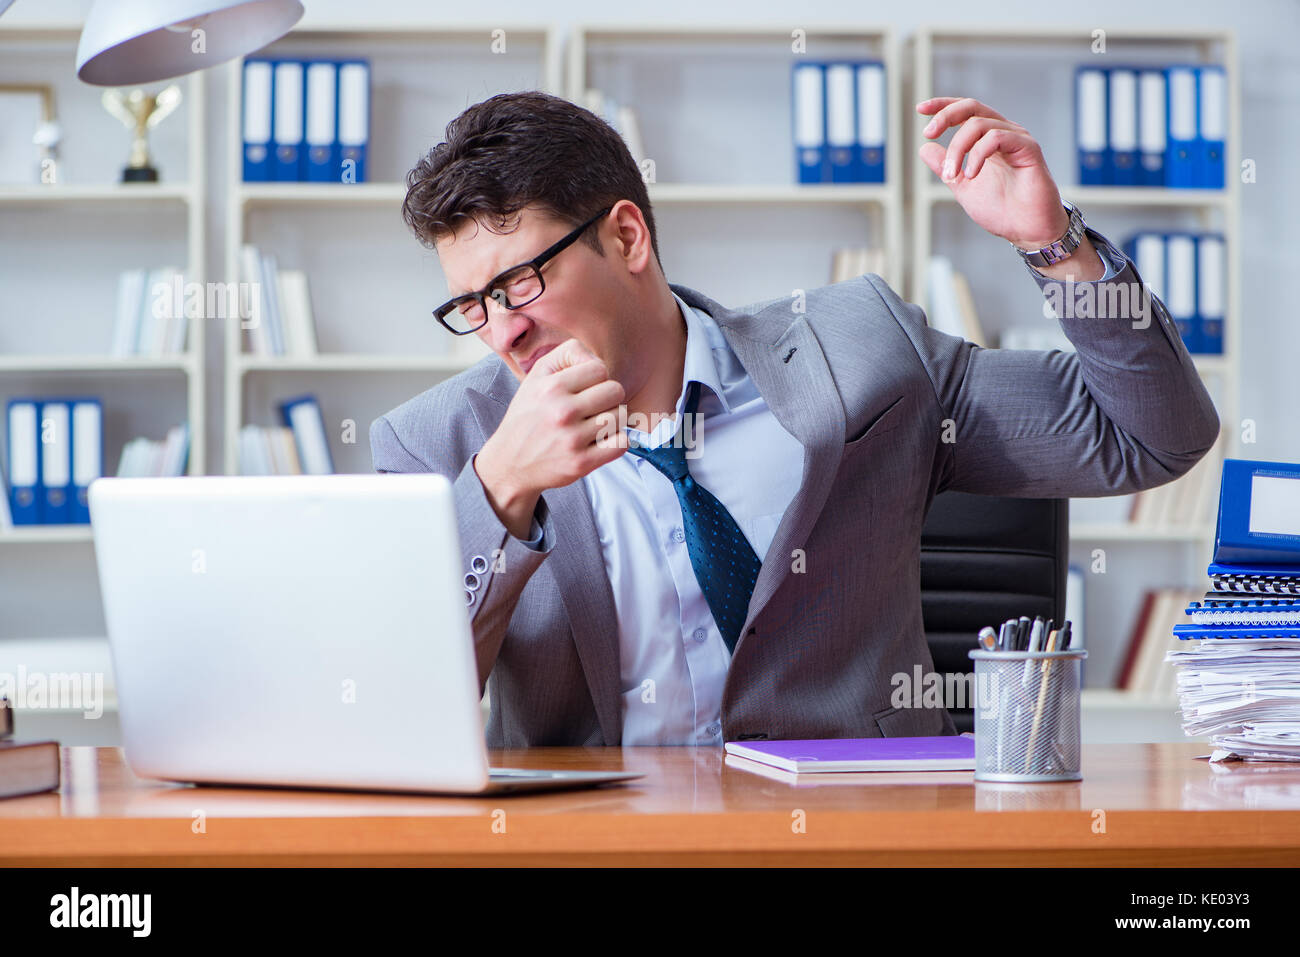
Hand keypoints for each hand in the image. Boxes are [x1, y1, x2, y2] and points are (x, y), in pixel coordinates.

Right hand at [474, 338, 626, 536]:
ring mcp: (572, 439)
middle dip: (608, 397)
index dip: (597, 377)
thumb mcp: (535, 377)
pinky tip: (602, 441)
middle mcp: (562, 412)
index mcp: (551, 387)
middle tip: (594, 407)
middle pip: (615, 391)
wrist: (509, 464)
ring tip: (594, 424)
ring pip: (620, 416)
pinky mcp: (581, 463)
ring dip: (612, 420)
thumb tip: (594, 357)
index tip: (587, 388)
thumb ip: (565, 355)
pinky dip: (617, 441)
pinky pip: (621, 443)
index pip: (599, 369)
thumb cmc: (527, 417)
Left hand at [916, 97, 1069, 249]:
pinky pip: (997, 137)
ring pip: (979, 125)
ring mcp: (1016, 138)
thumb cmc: (1001, 209)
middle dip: (945, 116)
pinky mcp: (1028, 148)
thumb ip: (945, 166)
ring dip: (958, 149)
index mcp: (987, 139)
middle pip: (972, 107)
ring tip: (952, 176)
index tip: (920, 109)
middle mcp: (1003, 133)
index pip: (965, 112)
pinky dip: (978, 154)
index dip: (942, 106)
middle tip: (928, 133)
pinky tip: (971, 175)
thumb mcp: (962, 186)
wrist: (1026, 229)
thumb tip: (924, 148)